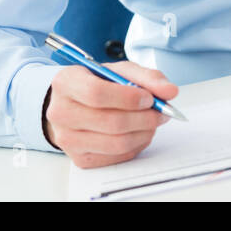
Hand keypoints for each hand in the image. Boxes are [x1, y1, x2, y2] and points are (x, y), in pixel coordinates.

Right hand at [42, 61, 178, 168]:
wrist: (74, 104)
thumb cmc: (98, 84)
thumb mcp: (119, 71)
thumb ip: (146, 77)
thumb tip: (170, 91)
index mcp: (66, 82)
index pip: (96, 93)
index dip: (128, 97)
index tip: (149, 97)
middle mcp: (60, 112)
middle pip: (109, 122)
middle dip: (144, 118)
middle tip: (161, 112)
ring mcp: (67, 139)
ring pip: (115, 143)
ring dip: (144, 133)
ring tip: (153, 122)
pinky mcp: (79, 158)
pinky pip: (115, 156)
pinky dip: (136, 145)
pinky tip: (140, 133)